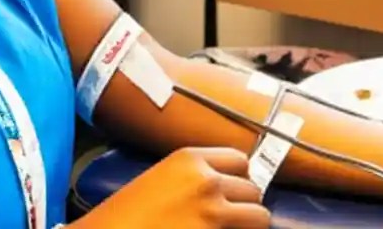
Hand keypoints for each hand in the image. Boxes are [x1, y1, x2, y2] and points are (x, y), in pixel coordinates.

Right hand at [75, 147, 271, 228]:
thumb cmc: (122, 217)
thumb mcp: (158, 181)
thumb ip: (192, 178)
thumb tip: (222, 189)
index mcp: (189, 160)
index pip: (240, 160)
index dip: (238, 178)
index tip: (234, 190)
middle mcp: (207, 182)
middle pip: (252, 189)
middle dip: (244, 204)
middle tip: (230, 217)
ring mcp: (214, 214)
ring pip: (259, 217)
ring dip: (248, 225)